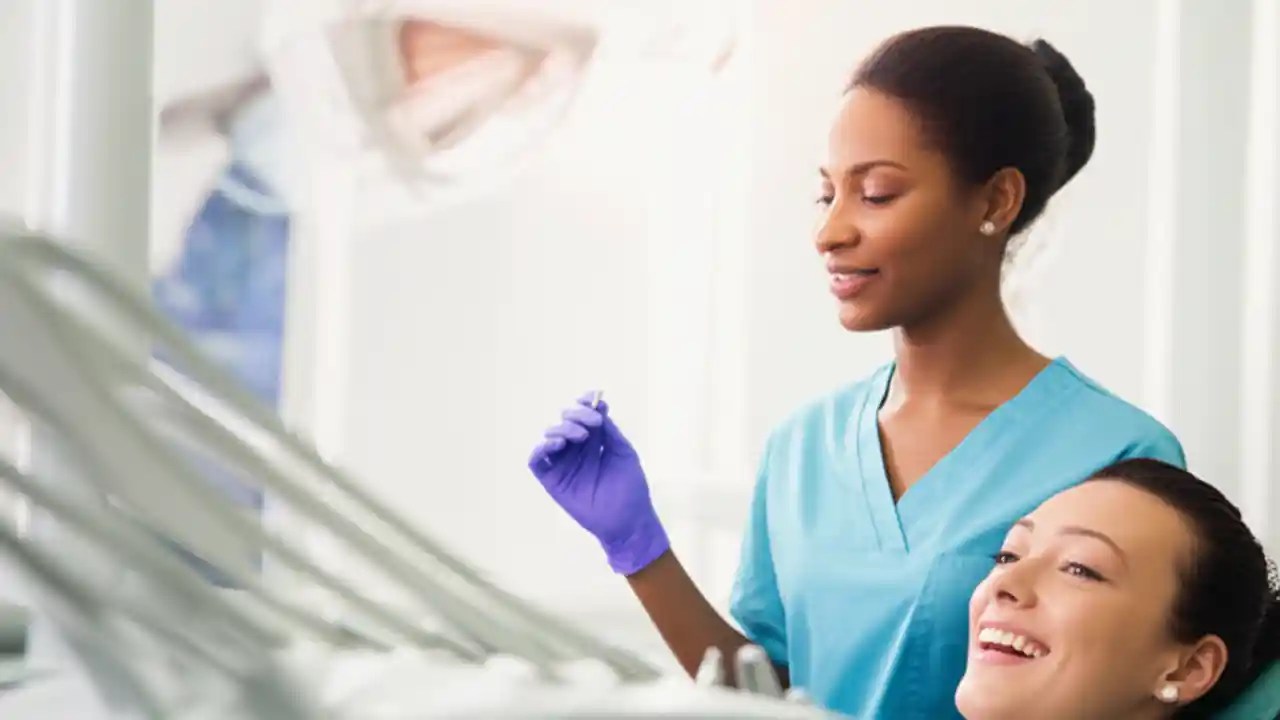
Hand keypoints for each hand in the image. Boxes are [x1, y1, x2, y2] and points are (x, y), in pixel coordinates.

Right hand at [528, 393, 669, 574]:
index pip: (582, 416)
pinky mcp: (552, 481)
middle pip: (565, 422)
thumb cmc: (630, 488)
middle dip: (576, 415)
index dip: (584, 404)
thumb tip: (599, 407)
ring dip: (562, 429)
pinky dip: (541, 448)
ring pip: (550, 436)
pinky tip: (557, 445)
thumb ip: (610, 431)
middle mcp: (576, 450)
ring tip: (580, 436)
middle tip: (593, 422)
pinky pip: (537, 461)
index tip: (592, 398)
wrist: (628, 520)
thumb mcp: (624, 453)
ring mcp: (563, 465)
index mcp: (594, 442)